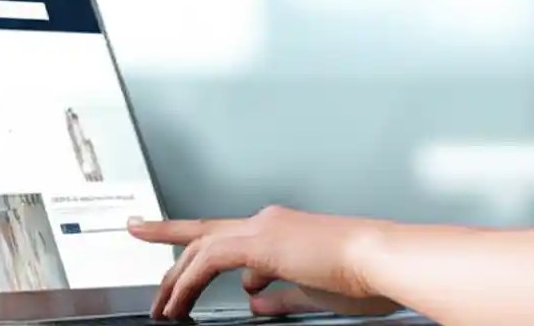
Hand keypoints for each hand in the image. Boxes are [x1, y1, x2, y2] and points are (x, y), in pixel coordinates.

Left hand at [128, 206, 401, 319]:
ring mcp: (264, 228)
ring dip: (176, 281)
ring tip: (164, 312)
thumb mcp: (311, 293)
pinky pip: (211, 259)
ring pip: (201, 248)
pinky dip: (190, 282)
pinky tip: (181, 305)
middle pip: (203, 236)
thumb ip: (279, 296)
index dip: (183, 235)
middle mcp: (267, 222)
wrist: (384, 259)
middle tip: (149, 280)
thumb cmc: (363, 276)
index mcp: (280, 231)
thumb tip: (254, 302)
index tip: (151, 232)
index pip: (222, 233)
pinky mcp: (264, 242)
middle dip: (169, 257)